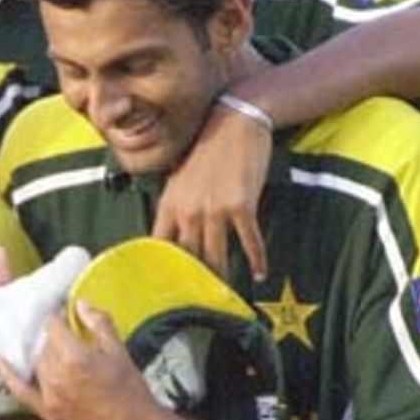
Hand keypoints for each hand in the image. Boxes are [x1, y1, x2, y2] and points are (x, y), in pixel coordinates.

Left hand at [0, 300, 163, 419]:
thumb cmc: (131, 393)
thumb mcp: (119, 351)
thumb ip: (99, 323)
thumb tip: (82, 305)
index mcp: (76, 358)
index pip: (53, 326)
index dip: (60, 318)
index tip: (65, 317)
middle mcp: (58, 377)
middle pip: (45, 345)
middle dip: (57, 339)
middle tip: (71, 341)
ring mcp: (50, 396)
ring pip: (38, 363)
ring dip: (47, 356)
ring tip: (63, 357)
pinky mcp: (48, 412)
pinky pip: (20, 391)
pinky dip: (8, 375)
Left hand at [152, 99, 272, 279]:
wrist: (234, 119)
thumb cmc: (207, 146)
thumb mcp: (179, 175)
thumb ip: (175, 204)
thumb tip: (173, 231)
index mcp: (169, 203)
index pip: (160, 246)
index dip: (163, 269)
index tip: (167, 288)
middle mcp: (188, 210)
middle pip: (188, 257)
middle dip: (193, 280)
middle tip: (199, 299)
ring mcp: (214, 209)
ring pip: (215, 255)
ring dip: (221, 276)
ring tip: (225, 293)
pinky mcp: (241, 205)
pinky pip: (248, 241)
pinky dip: (256, 260)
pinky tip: (259, 274)